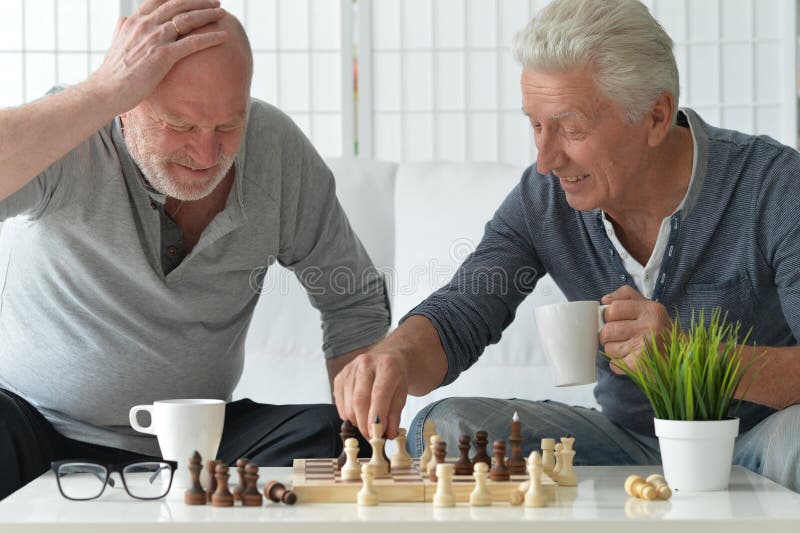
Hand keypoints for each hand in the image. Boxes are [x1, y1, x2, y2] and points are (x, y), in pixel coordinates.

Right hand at [90, 0, 226, 112]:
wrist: (107, 91)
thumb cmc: (113, 72)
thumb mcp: (115, 43)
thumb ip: (122, 29)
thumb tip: (123, 19)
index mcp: (135, 20)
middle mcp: (146, 25)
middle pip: (178, 5)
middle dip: (199, 1)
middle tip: (215, 2)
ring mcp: (155, 39)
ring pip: (187, 19)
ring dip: (207, 14)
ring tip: (222, 13)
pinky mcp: (163, 55)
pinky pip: (193, 43)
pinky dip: (210, 38)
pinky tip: (223, 37)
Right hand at [332, 351, 407, 438]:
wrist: (386, 358)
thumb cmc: (395, 378)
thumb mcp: (402, 395)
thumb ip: (394, 415)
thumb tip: (388, 434)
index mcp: (387, 365)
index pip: (379, 394)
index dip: (376, 416)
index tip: (377, 435)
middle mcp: (366, 363)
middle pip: (360, 399)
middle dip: (364, 423)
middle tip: (370, 437)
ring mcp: (350, 368)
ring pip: (348, 403)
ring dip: (356, 420)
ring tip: (366, 425)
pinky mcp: (340, 375)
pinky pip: (339, 401)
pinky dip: (347, 414)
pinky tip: (357, 415)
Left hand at [600, 285, 672, 373]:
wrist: (683, 356)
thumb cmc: (661, 330)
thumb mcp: (649, 306)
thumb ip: (627, 297)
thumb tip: (605, 300)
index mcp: (651, 309)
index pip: (614, 308)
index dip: (608, 316)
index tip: (614, 320)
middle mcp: (650, 326)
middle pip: (608, 330)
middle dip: (607, 336)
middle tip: (618, 337)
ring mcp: (646, 346)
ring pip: (609, 348)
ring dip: (613, 350)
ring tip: (627, 349)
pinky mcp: (641, 364)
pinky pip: (614, 364)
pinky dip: (618, 364)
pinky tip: (630, 360)